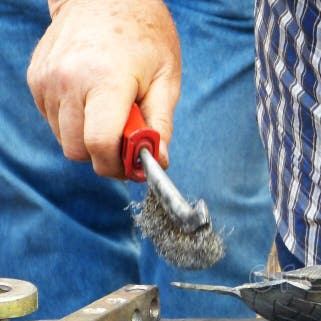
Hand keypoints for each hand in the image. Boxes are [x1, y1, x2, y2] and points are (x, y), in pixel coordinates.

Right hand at [27, 0, 180, 178]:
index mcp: (104, 80)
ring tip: (111, 113)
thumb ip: (161, 124)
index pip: (98, 144)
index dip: (116, 165)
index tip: (134, 165)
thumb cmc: (144, 36)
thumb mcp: (166, 79)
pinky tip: (92, 100)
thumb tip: (158, 161)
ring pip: (64, 139)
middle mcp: (67, 80)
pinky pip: (53, 120)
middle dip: (104, 155)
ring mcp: (46, 79)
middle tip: (127, 142)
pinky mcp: (35, 78)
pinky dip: (74, 122)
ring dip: (88, 138)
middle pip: (77, 149)